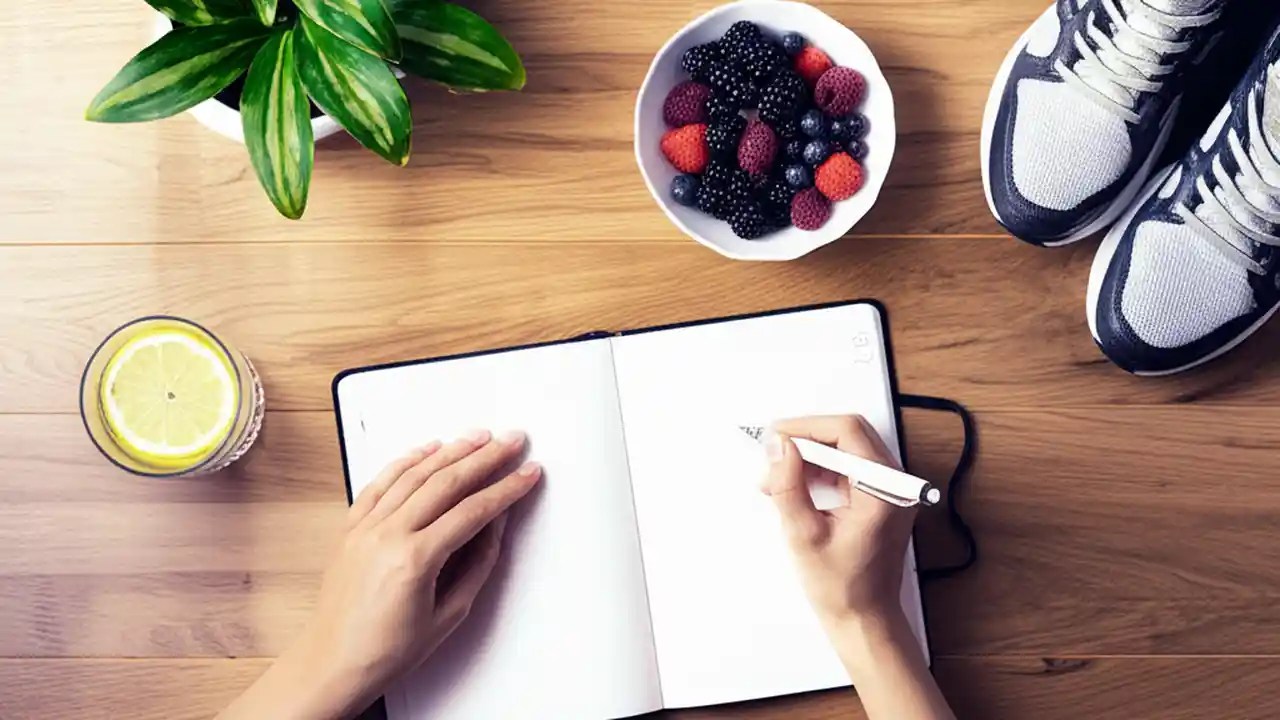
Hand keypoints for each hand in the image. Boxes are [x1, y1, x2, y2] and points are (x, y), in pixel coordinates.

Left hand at [218, 429, 541, 719]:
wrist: (333, 663)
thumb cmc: (386, 651)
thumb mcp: (448, 615)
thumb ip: (476, 565)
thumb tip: (494, 527)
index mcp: (414, 560)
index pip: (473, 511)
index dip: (506, 489)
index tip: (527, 473)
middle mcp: (387, 535)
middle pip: (446, 482)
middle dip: (485, 458)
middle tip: (511, 442)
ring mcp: (365, 528)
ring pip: (414, 475)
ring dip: (450, 451)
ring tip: (477, 437)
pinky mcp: (351, 527)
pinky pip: (380, 483)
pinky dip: (406, 462)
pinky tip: (427, 449)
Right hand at [761, 415, 915, 627]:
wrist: (864, 618)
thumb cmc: (842, 587)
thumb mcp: (803, 535)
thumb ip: (788, 485)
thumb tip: (778, 446)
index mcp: (884, 490)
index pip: (847, 432)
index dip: (806, 427)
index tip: (775, 437)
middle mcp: (895, 484)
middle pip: (848, 435)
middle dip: (806, 441)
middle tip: (772, 455)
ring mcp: (891, 490)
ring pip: (847, 449)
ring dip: (810, 457)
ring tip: (777, 478)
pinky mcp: (881, 497)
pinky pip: (849, 468)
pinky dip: (820, 471)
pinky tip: (794, 487)